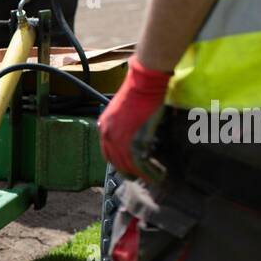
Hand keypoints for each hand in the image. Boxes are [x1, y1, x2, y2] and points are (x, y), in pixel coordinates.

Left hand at [99, 57, 171, 178]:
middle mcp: (107, 134)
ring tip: (151, 179)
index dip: (119, 162)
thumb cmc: (139, 90)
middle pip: (116, 161)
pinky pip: (138, 161)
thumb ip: (122, 124)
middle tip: (138, 178)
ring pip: (127, 164)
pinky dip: (147, 170)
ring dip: (139, 173)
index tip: (127, 169)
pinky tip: (156, 174)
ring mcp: (118, 137)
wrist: (145, 81)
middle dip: (128, 171)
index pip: (108, 152)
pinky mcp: (133, 138)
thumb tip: (132, 135)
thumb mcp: (122, 109)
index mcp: (104, 126)